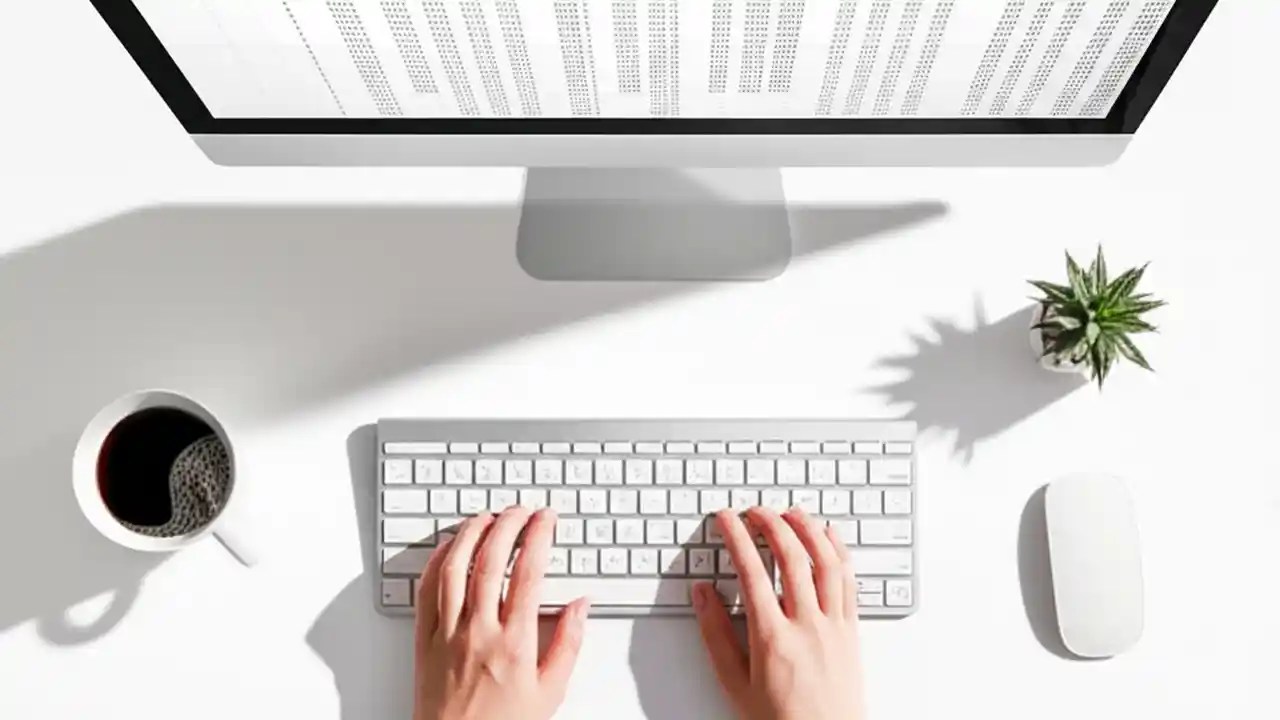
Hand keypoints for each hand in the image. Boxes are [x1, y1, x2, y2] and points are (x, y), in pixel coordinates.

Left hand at [413, 507, 590, 719]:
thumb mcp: (550, 691)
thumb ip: (569, 644)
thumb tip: (582, 606)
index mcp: (515, 644)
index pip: (529, 573)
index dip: (539, 537)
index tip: (545, 520)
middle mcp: (478, 633)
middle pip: (492, 560)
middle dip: (508, 524)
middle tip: (520, 510)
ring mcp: (447, 635)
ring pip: (455, 568)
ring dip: (471, 534)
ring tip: (486, 517)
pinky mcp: (423, 641)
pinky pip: (426, 590)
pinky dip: (437, 561)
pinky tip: (449, 548)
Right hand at [693, 507, 865, 719]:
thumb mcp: (734, 682)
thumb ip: (716, 635)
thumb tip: (702, 595)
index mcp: (772, 639)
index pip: (751, 572)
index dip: (736, 537)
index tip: (727, 519)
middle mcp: (806, 626)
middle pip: (791, 557)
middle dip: (771, 523)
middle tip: (755, 511)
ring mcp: (834, 626)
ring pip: (825, 562)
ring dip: (808, 529)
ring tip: (791, 513)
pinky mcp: (852, 631)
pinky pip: (849, 581)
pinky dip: (839, 551)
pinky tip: (829, 537)